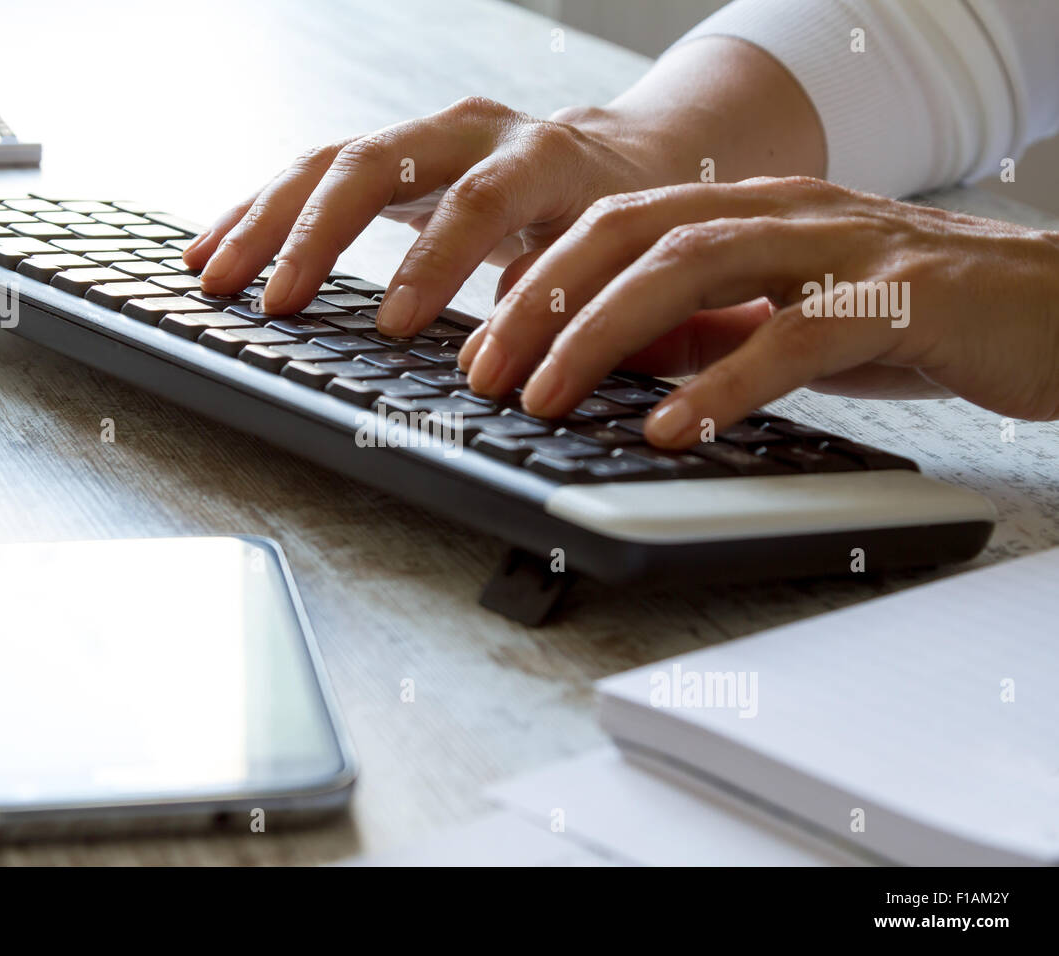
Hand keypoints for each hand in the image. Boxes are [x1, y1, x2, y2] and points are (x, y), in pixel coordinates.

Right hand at [182, 95, 685, 333]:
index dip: (431, 264)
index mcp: (540, 156)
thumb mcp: (615, 261)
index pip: (476, 201)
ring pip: (326, 162)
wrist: (628, 159)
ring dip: (263, 221)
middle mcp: (471, 131)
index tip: (393, 329)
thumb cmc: (623, 221)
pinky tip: (214, 246)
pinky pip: (313, 175)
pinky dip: (261, 212)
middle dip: (313, 235)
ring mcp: (422, 138)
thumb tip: (497, 365)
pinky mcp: (391, 157)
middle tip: (271, 304)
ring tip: (211, 275)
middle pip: (371, 162)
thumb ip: (564, 300)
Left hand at [459, 176, 1058, 445]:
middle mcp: (782, 213)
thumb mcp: (781, 323)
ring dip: (604, 334)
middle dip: (544, 304)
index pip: (614, 227)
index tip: (477, 348)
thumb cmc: (911, 315)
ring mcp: (841, 246)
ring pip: (695, 265)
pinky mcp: (900, 297)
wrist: (1056, 308)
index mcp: (746, 212)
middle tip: (482, 375)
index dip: (536, 283)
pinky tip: (672, 429)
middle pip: (633, 234)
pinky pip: (797, 337)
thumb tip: (611, 363)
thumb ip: (704, 333)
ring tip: (545, 397)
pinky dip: (725, 383)